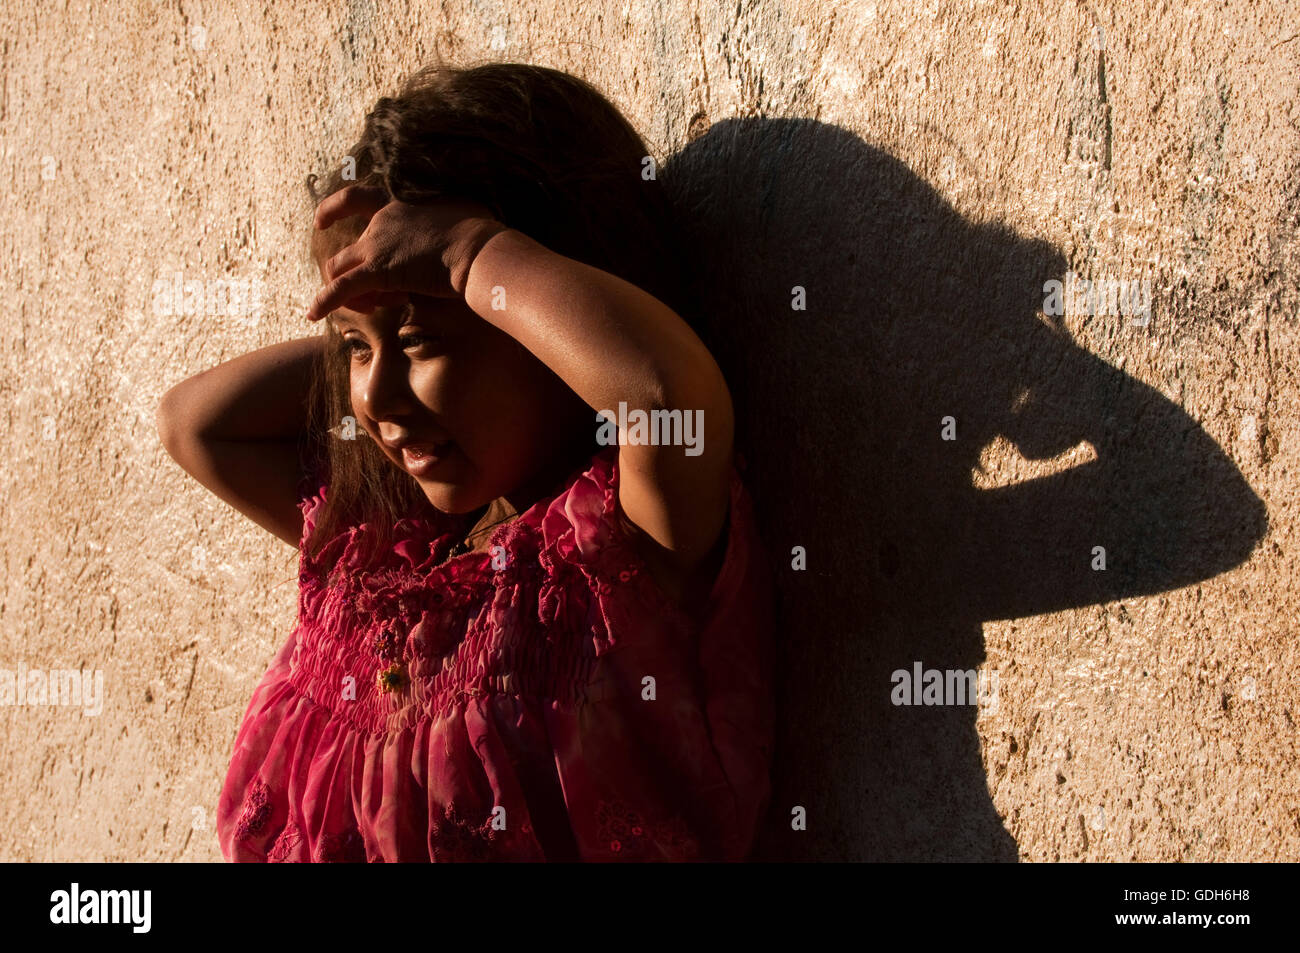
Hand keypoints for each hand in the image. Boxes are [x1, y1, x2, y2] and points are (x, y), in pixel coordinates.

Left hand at [305, 185, 508, 321]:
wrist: (478, 248)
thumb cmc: (479, 233)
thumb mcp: (461, 215)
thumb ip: (450, 220)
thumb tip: (467, 225)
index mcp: (397, 206)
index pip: (356, 199)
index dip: (334, 208)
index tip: (320, 221)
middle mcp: (380, 223)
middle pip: (346, 251)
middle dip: (350, 277)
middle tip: (371, 299)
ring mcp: (377, 246)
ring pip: (340, 270)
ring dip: (348, 294)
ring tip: (370, 310)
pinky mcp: (380, 272)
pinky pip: (341, 288)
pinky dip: (324, 302)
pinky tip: (312, 314)